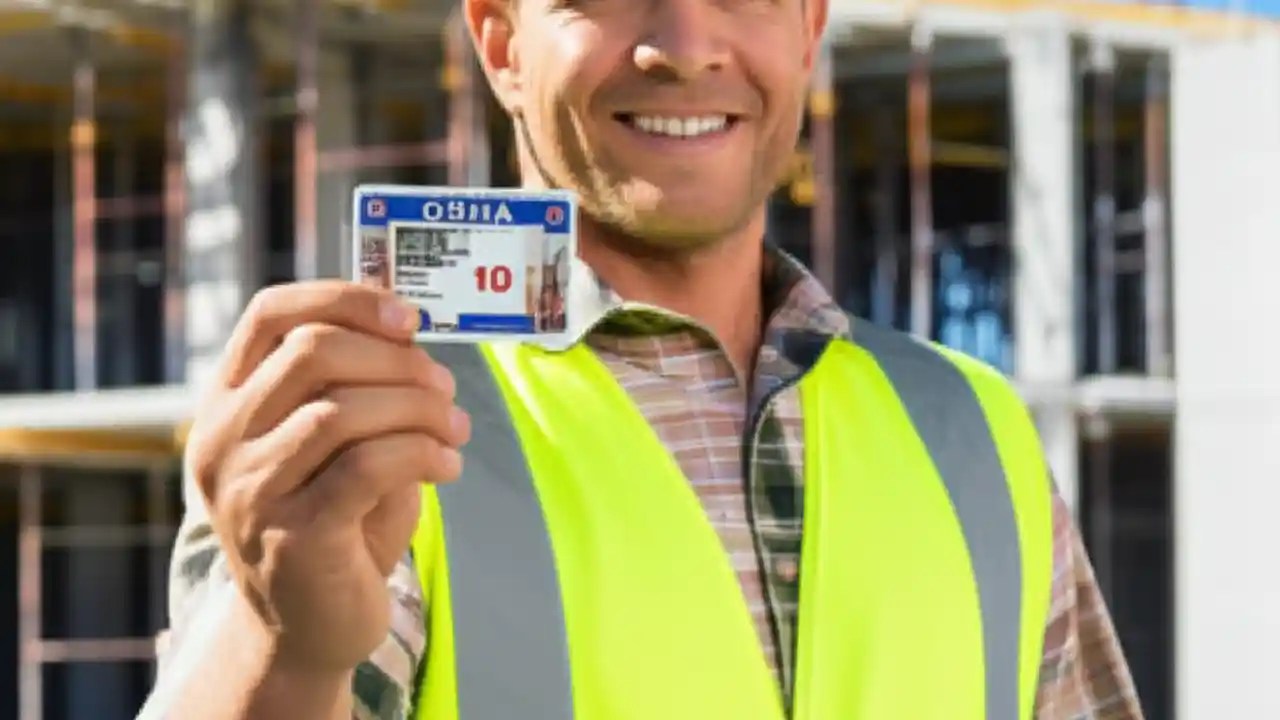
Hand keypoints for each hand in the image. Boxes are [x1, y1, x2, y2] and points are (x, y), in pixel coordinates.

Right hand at [185, 281, 469, 672]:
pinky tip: (448, 466)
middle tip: (444, 387)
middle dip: (396, 360)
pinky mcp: (292, 536)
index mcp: (227, 402)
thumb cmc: (334, 521)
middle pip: (312, 350)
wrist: (306, 628)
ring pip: (342, 409)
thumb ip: (354, 386)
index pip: (271, 314)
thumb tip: (410, 330)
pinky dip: (423, 453)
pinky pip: (368, 465)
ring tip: (455, 429)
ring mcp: (249, 490)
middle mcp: (222, 440)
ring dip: (418, 409)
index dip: (345, 299)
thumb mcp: (335, 443)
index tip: (409, 318)